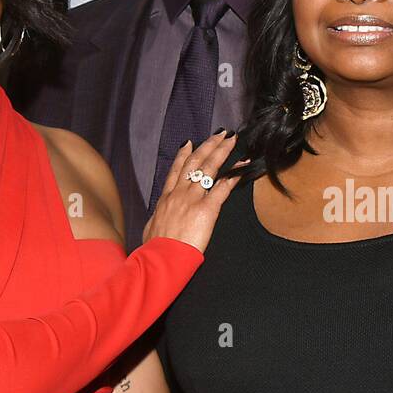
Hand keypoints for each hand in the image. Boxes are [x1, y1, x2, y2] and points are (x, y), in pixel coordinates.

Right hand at [141, 132, 241, 253]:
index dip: (184, 155)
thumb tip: (156, 220)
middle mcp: (179, 193)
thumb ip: (157, 219)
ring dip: (222, 152)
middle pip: (195, 162)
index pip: (176, 171)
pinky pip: (222, 188)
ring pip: (209, 169)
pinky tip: (242, 168)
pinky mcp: (207, 209)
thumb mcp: (151, 229)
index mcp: (166, 198)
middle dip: (208, 146)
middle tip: (219, 134)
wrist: (161, 257)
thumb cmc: (154, 249)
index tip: (190, 142)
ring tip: (232, 140)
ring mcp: (193, 199)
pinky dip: (233, 176)